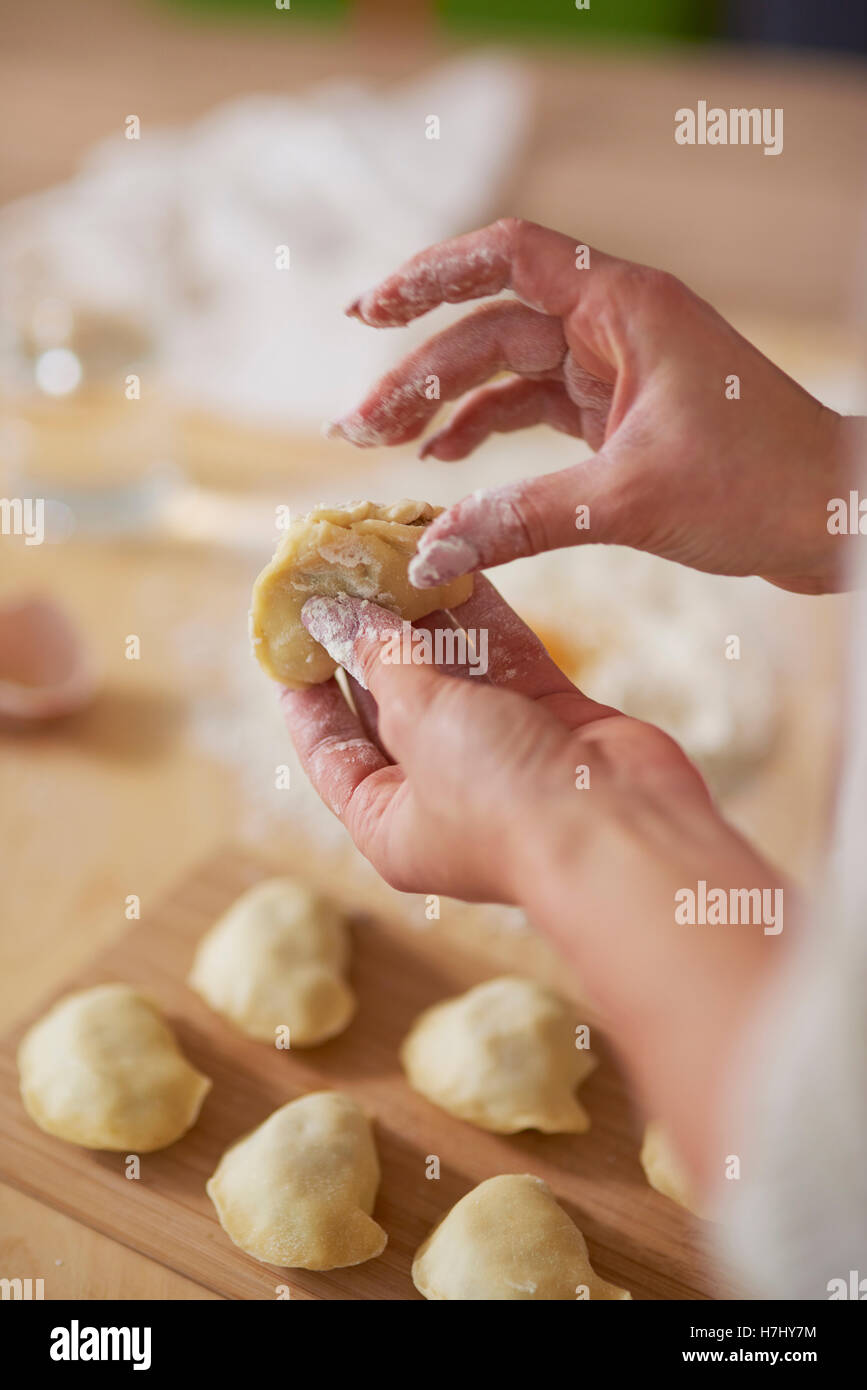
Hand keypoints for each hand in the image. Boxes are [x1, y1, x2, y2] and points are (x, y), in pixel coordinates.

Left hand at [281, 577, 709, 903]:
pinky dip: (480, 611)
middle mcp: (438, 790)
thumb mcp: (417, 722)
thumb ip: (379, 658)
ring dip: (422, 611)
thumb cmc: (502, 801)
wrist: (621, 828)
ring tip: (391, 547)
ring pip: (448, 669)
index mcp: (388, 821)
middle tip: (342, 566)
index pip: (329, 746)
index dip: (305, 686)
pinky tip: (454, 558)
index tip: (290, 626)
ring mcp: (497, 752)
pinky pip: (503, 655)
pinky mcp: (549, 717)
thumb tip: (333, 615)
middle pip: (387, 699)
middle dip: (366, 632)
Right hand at [328, 218, 851, 595]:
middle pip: (491, 326)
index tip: (367, 310)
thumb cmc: (760, 484)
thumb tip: (433, 554)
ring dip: (444, 406)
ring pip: (507, 371)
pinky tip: (445, 459)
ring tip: (380, 444)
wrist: (832, 518)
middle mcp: (615, 325)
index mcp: (625, 306)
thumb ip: (520, 519)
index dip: (431, 275)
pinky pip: (534, 410)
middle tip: (354, 424)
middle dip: (418, 372)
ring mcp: (615, 369)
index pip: (509, 256)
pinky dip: (488, 431)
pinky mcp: (618, 415)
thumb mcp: (626, 499)